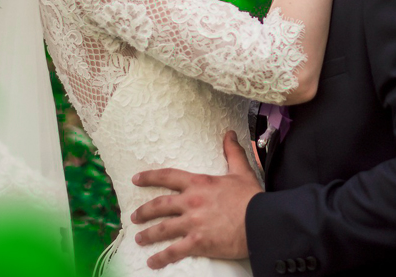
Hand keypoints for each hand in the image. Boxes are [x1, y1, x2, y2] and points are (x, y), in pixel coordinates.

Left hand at [129, 131, 261, 268]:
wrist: (261, 221)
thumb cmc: (252, 198)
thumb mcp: (241, 171)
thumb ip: (232, 152)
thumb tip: (229, 134)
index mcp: (199, 184)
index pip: (168, 177)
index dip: (150, 177)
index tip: (136, 179)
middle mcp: (191, 202)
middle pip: (159, 206)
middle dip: (144, 212)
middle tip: (134, 216)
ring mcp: (192, 223)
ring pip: (162, 229)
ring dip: (148, 235)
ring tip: (139, 239)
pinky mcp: (197, 243)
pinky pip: (173, 251)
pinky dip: (161, 258)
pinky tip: (152, 262)